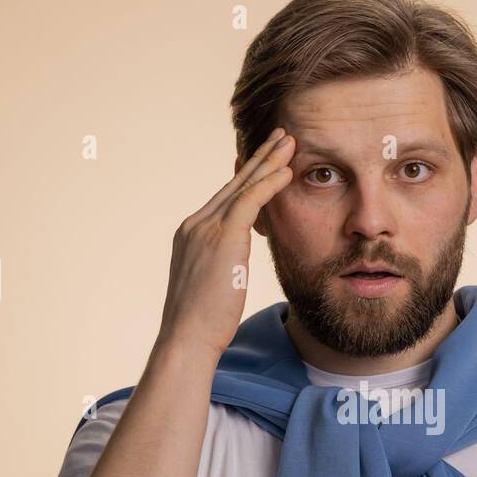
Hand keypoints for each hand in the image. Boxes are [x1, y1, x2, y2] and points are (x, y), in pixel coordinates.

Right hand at [155, 127, 295, 357]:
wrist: (185, 340)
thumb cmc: (201, 326)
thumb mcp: (211, 286)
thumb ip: (221, 266)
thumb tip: (233, 269)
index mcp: (191, 234)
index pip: (225, 197)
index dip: (247, 175)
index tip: (265, 158)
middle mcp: (195, 224)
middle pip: (234, 182)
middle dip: (259, 158)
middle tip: (280, 136)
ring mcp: (205, 229)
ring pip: (243, 185)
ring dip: (269, 161)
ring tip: (290, 142)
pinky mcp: (221, 238)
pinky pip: (250, 201)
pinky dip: (269, 183)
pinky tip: (287, 171)